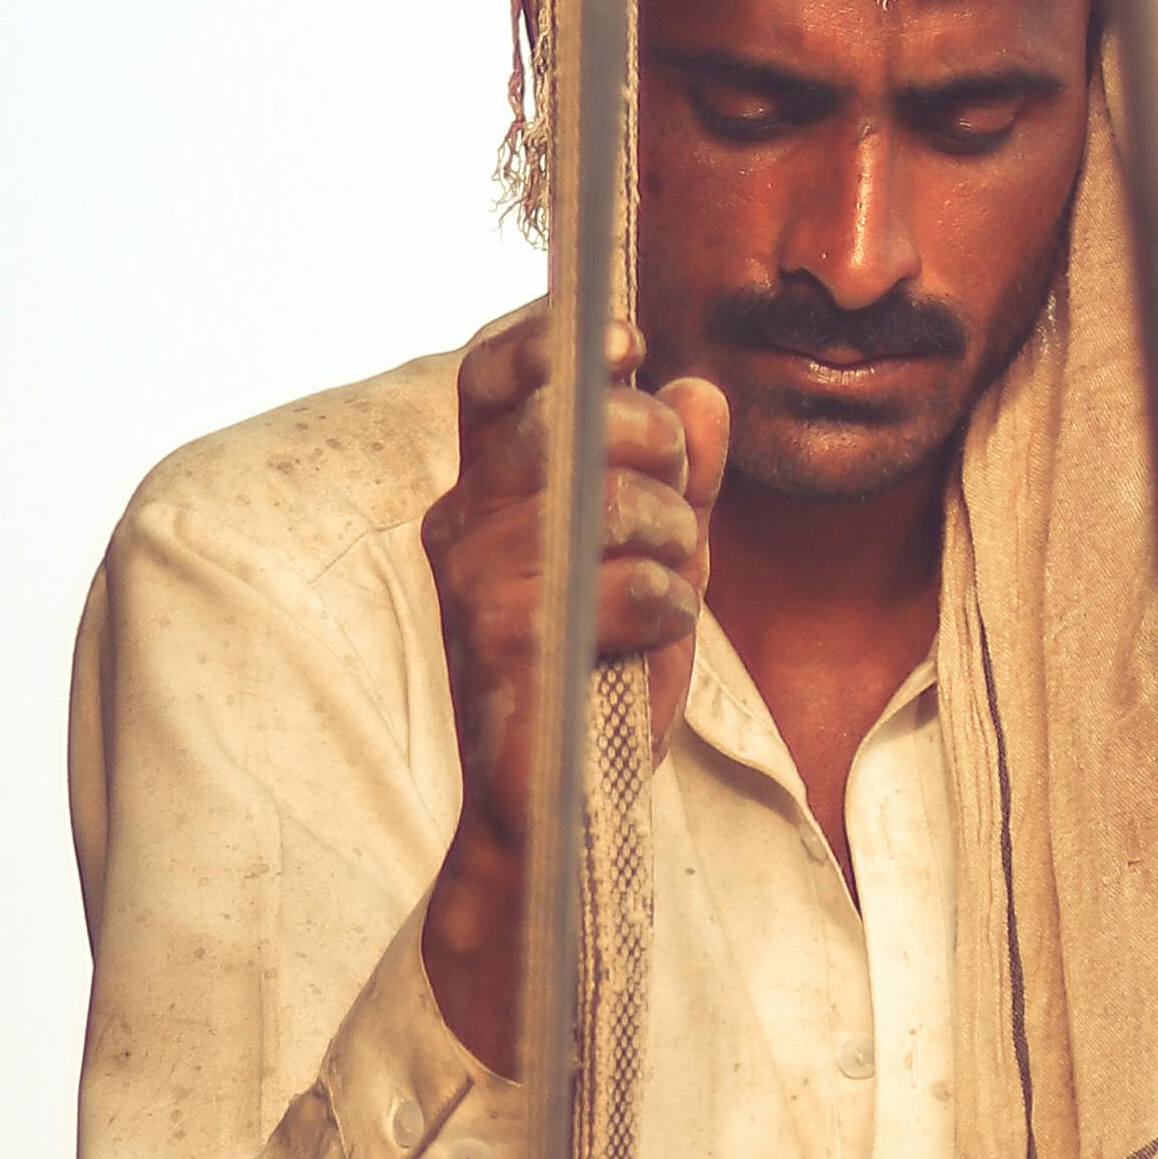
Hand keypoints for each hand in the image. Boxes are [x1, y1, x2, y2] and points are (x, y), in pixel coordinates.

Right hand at [418, 304, 726, 1072]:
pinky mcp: (500, 642)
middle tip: (681, 508)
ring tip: (668, 595)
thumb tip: (697, 386)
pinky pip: (621, 582)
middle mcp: (459, 522)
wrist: (551, 822)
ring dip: (670, 542)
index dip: (551, 336)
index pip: (493, 376)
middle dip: (658, 450)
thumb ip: (679, 480)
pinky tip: (648, 647)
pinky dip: (662, 609)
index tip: (629, 337)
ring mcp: (473, 580)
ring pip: (609, 495)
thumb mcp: (657, 567)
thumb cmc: (598, 688)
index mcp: (485, 493)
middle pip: (575, 418)